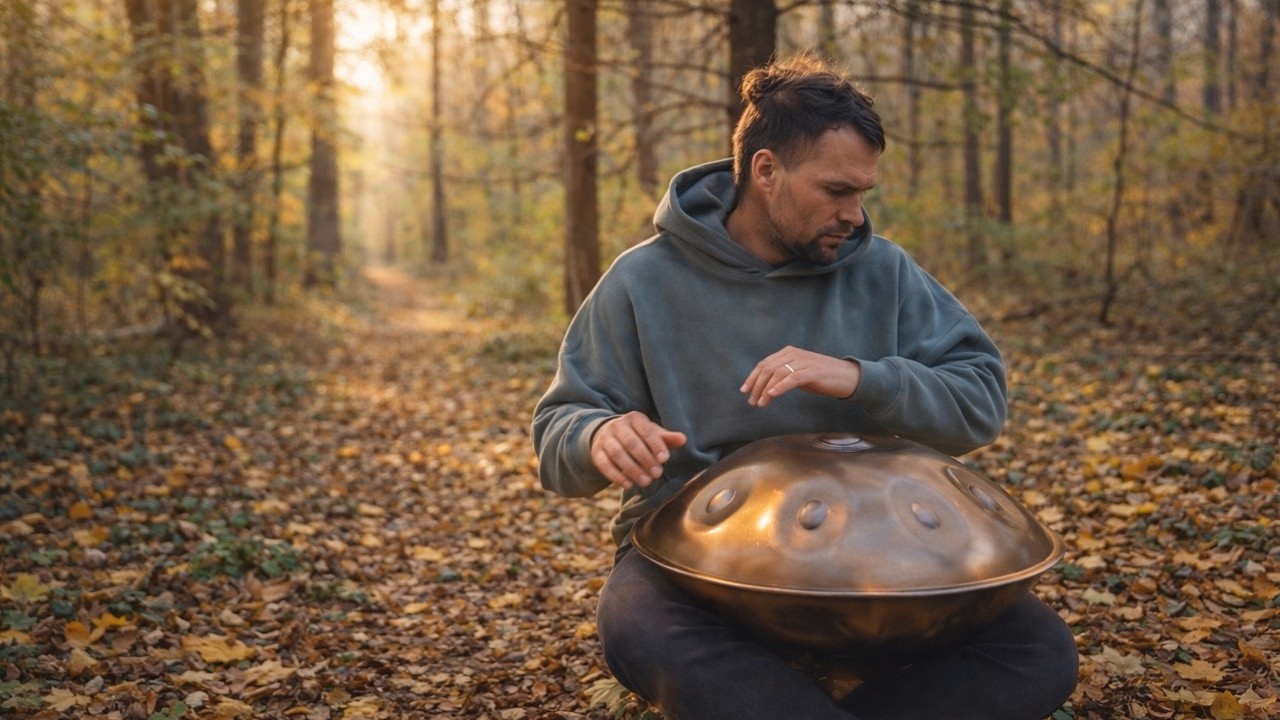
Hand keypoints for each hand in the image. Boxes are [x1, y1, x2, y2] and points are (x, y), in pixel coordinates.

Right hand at [590, 411, 687, 489]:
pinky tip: (628, 485)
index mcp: (634, 418)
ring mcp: (605, 439)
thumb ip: (667, 438)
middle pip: (631, 442)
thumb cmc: (638, 435)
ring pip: (617, 454)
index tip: (665, 459)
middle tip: (657, 474)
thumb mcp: (652, 434)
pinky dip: (616, 476)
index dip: (656, 445)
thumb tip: (683, 439)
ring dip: (632, 469)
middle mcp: (617, 426)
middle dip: (645, 459)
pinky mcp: (597, 452)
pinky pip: (604, 464)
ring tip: (645, 482)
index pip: (646, 431)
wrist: (609, 435)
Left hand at [741, 346, 860, 407]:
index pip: (764, 364)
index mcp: (789, 352)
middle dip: (756, 386)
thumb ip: (783, 376)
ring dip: (766, 390)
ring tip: (760, 403)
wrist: (847, 377)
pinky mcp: (813, 371)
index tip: (744, 390)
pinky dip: (779, 387)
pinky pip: (792, 378)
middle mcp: (794, 354)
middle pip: (767, 368)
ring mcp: (804, 361)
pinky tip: (771, 395)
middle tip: (751, 401)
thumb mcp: (798, 374)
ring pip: (777, 373)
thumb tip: (764, 388)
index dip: (752, 377)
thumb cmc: (822, 378)